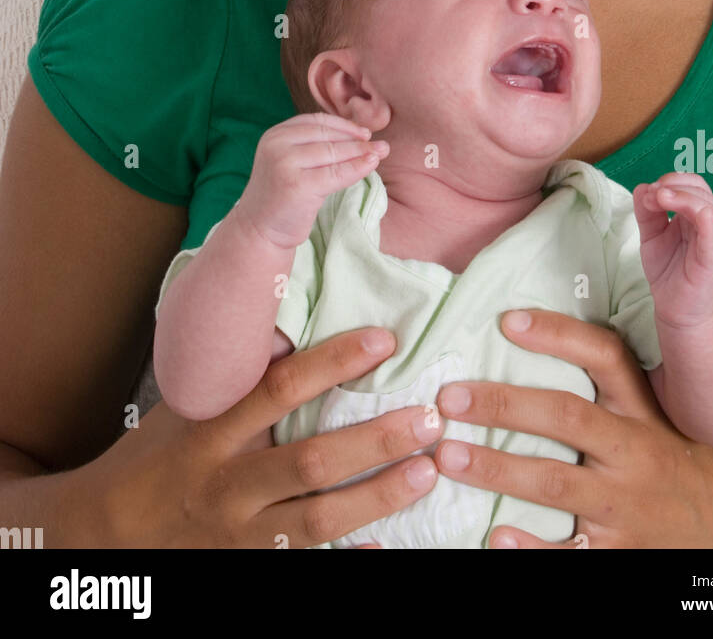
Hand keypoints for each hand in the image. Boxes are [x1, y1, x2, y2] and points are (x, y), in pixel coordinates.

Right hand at [69, 328, 441, 547]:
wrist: (107, 534)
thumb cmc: (155, 456)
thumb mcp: (186, 407)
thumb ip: (238, 377)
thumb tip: (295, 323)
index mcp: (212, 434)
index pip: (279, 390)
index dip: (333, 363)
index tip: (383, 341)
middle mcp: (228, 485)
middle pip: (310, 463)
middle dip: (374, 441)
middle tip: (429, 418)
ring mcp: (241, 534)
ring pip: (319, 521)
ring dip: (378, 496)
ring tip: (427, 473)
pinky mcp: (252, 565)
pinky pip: (307, 561)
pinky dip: (351, 555)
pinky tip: (392, 542)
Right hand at [237, 114, 388, 247]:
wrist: (259, 229)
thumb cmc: (282, 195)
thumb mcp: (293, 162)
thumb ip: (315, 146)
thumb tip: (361, 134)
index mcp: (275, 134)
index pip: (317, 122)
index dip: (344, 126)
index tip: (365, 133)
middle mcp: (277, 144)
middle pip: (327, 137)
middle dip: (357, 140)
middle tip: (381, 145)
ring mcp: (285, 163)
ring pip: (333, 153)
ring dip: (361, 152)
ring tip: (381, 153)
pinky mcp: (297, 185)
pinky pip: (336, 173)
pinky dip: (357, 168)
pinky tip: (371, 165)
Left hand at [428, 309, 712, 548]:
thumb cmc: (674, 451)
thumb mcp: (653, 408)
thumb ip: (606, 383)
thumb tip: (527, 334)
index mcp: (641, 406)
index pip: (605, 355)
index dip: (557, 333)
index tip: (507, 319)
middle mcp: (634, 449)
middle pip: (566, 416)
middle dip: (503, 405)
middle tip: (449, 398)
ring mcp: (626, 503)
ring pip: (556, 483)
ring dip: (497, 470)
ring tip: (447, 458)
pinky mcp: (621, 552)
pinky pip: (571, 554)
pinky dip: (531, 549)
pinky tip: (494, 535)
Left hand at [632, 172, 712, 327]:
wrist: (678, 309)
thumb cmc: (669, 270)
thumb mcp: (652, 235)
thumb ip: (648, 211)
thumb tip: (644, 187)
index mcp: (698, 215)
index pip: (692, 184)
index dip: (670, 181)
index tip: (648, 193)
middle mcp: (712, 223)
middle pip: (700, 188)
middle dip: (672, 185)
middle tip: (652, 196)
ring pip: (707, 204)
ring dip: (680, 196)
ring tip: (658, 200)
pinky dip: (702, 215)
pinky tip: (685, 209)